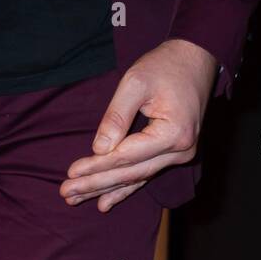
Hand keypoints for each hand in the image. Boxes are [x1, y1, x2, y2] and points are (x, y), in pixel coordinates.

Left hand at [59, 39, 217, 211]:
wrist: (194, 59)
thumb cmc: (165, 66)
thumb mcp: (136, 82)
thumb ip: (117, 116)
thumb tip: (99, 149)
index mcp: (173, 134)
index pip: (127, 156)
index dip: (97, 166)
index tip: (71, 173)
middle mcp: (180, 151)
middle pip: (131, 173)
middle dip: (96, 184)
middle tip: (66, 193)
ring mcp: (180, 154)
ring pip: (136, 177)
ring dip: (106, 189)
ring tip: (76, 199)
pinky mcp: (174, 152)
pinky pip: (145, 173)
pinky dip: (125, 187)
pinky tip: (106, 200)